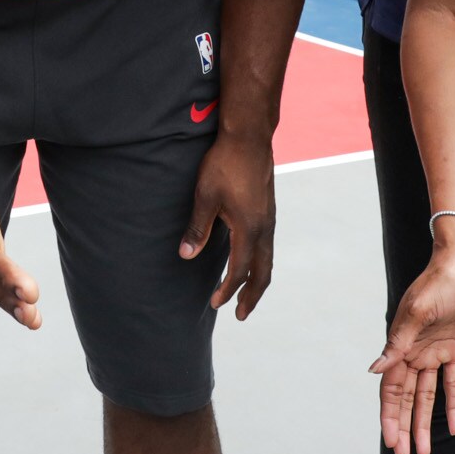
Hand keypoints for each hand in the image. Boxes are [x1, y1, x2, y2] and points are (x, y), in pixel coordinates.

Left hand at [180, 132, 275, 319]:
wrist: (249, 138)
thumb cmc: (224, 164)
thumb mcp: (205, 196)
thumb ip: (197, 228)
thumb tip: (185, 256)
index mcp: (249, 228)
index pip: (239, 270)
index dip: (227, 290)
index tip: (214, 304)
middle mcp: (264, 227)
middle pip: (263, 271)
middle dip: (252, 296)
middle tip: (240, 315)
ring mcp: (269, 218)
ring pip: (268, 259)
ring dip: (258, 279)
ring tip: (247, 295)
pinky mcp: (268, 210)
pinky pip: (267, 245)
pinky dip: (260, 262)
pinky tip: (250, 261)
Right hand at [368, 231, 454, 453]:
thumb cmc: (439, 280)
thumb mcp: (418, 311)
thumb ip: (398, 343)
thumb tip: (375, 370)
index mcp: (401, 344)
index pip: (392, 388)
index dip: (390, 416)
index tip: (390, 442)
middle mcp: (415, 352)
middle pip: (407, 398)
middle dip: (405, 428)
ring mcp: (435, 351)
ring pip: (428, 396)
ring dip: (425, 423)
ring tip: (424, 451)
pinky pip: (454, 382)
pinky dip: (452, 403)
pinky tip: (454, 426)